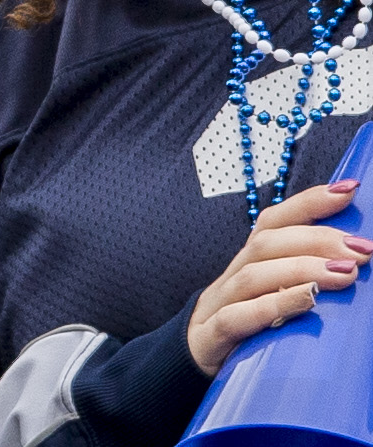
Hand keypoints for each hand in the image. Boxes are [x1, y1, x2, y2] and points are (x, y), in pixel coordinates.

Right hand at [190, 178, 372, 369]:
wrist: (193, 357)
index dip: (309, 202)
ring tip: (346, 274)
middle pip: (267, 244)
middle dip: (317, 241)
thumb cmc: (246, 323)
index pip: (274, 220)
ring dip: (302, 269)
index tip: (348, 190)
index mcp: (250, 261)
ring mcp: (222, 304)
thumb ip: (302, 274)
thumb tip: (351, 259)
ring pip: (255, 276)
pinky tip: (307, 301)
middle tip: (362, 249)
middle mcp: (235, 274)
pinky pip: (239, 317)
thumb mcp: (273, 294)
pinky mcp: (213, 336)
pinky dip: (274, 306)